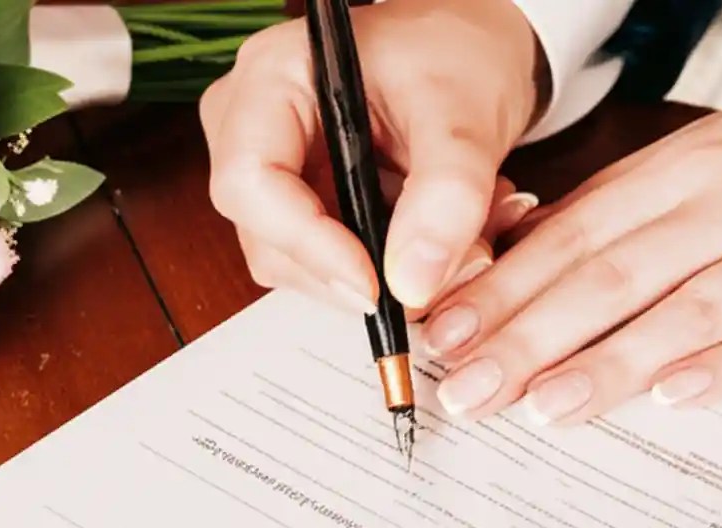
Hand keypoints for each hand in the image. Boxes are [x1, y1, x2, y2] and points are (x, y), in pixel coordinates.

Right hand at [200, 0, 543, 316]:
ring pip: (292, 261)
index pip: (251, 181)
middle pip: (266, 234)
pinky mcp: (297, 199)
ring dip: (366, 275)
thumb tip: (412, 282)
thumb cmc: (456, 52)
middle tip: (428, 279)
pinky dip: (372, 267)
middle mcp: (252, 123)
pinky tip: (418, 243)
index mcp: (271, 77)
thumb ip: (447, 195)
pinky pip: (317, 262)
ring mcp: (270, 166)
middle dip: (346, 271)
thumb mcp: (465, 116)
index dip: (307, 244)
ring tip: (441, 249)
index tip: (373, 284)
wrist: (470, 50)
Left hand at [422, 48, 721, 422]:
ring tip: (546, 406)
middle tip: (468, 393)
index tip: (443, 338)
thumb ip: (611, 215)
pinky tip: (679, 396)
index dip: (501, 291)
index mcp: (672, 172)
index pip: (569, 238)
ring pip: (689, 303)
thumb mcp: (692, 163)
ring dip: (613, 358)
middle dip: (530, 337)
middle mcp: (721, 202)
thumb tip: (517, 266)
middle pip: (611, 275)